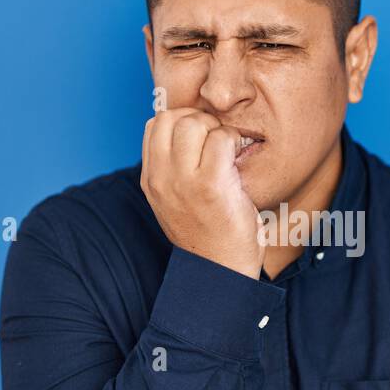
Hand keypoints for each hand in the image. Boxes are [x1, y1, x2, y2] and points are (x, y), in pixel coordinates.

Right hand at [140, 107, 264, 278]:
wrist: (219, 272)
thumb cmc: (207, 235)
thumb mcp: (175, 202)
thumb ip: (173, 170)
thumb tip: (188, 133)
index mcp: (151, 180)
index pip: (154, 125)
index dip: (180, 119)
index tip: (200, 136)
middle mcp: (161, 179)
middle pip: (172, 117)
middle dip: (199, 119)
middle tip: (217, 139)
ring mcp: (184, 181)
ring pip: (195, 123)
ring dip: (217, 129)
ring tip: (228, 150)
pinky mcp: (211, 185)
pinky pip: (221, 139)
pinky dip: (234, 141)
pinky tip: (239, 158)